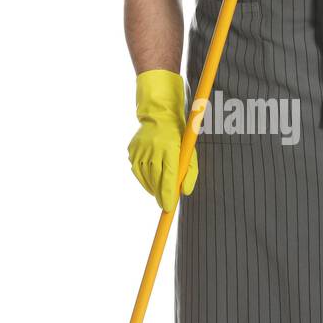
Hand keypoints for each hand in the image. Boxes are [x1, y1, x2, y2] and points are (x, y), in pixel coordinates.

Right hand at [128, 69, 197, 211]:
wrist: (159, 115)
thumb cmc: (179, 135)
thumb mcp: (189, 151)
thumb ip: (190, 172)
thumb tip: (185, 192)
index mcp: (170, 148)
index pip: (168, 177)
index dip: (168, 195)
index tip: (168, 207)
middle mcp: (153, 149)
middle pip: (156, 180)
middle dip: (160, 195)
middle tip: (165, 204)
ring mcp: (140, 150)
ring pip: (145, 178)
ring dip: (152, 187)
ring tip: (159, 191)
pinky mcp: (131, 151)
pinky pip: (137, 171)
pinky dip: (144, 179)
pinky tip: (151, 179)